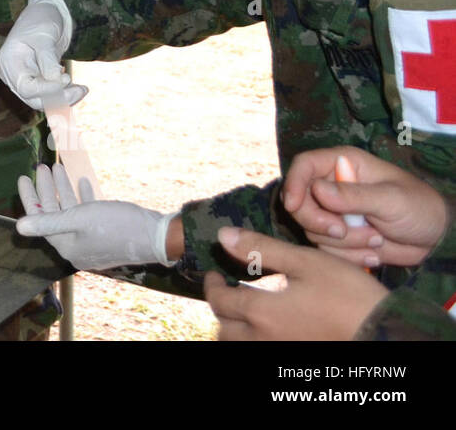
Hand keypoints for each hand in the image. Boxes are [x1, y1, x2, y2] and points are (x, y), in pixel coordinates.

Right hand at [0, 0, 87, 109]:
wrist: (46, 14)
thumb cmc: (41, 19)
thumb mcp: (44, 35)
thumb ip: (47, 58)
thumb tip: (55, 80)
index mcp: (9, 61)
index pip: (26, 87)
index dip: (47, 89)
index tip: (67, 79)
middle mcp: (13, 74)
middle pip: (33, 98)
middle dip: (58, 98)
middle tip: (80, 90)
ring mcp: (24, 79)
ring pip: (42, 101)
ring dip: (64, 99)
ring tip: (82, 89)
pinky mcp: (37, 81)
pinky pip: (49, 96)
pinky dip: (64, 95)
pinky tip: (78, 89)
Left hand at [15, 163, 173, 269]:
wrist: (157, 236)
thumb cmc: (117, 227)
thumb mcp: (79, 219)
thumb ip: (48, 222)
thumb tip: (19, 227)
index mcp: (66, 246)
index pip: (39, 220)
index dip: (30, 197)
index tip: (23, 176)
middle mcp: (76, 246)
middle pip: (54, 214)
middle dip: (47, 189)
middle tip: (42, 166)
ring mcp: (92, 241)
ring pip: (70, 211)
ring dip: (64, 189)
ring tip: (57, 167)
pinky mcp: (105, 235)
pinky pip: (88, 214)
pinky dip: (83, 198)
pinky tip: (82, 180)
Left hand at [204, 226, 387, 340]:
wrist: (384, 332)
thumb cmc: (347, 294)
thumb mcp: (305, 261)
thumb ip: (261, 248)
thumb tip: (223, 236)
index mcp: (262, 311)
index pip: (219, 300)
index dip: (211, 284)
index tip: (215, 273)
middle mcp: (264, 338)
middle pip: (224, 328)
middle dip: (220, 308)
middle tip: (226, 290)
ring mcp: (279, 352)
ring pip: (238, 345)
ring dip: (232, 328)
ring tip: (242, 310)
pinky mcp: (294, 359)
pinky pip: (259, 351)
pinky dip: (251, 339)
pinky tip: (266, 325)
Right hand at [281, 146, 450, 266]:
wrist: (437, 240)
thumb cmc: (419, 208)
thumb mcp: (390, 200)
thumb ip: (353, 195)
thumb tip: (317, 190)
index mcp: (343, 164)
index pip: (304, 165)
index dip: (293, 184)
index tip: (294, 207)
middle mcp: (333, 185)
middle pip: (300, 202)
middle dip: (319, 221)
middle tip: (341, 231)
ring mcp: (335, 212)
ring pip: (313, 229)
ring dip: (344, 242)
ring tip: (376, 239)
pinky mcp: (340, 236)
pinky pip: (327, 248)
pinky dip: (350, 255)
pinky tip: (374, 252)